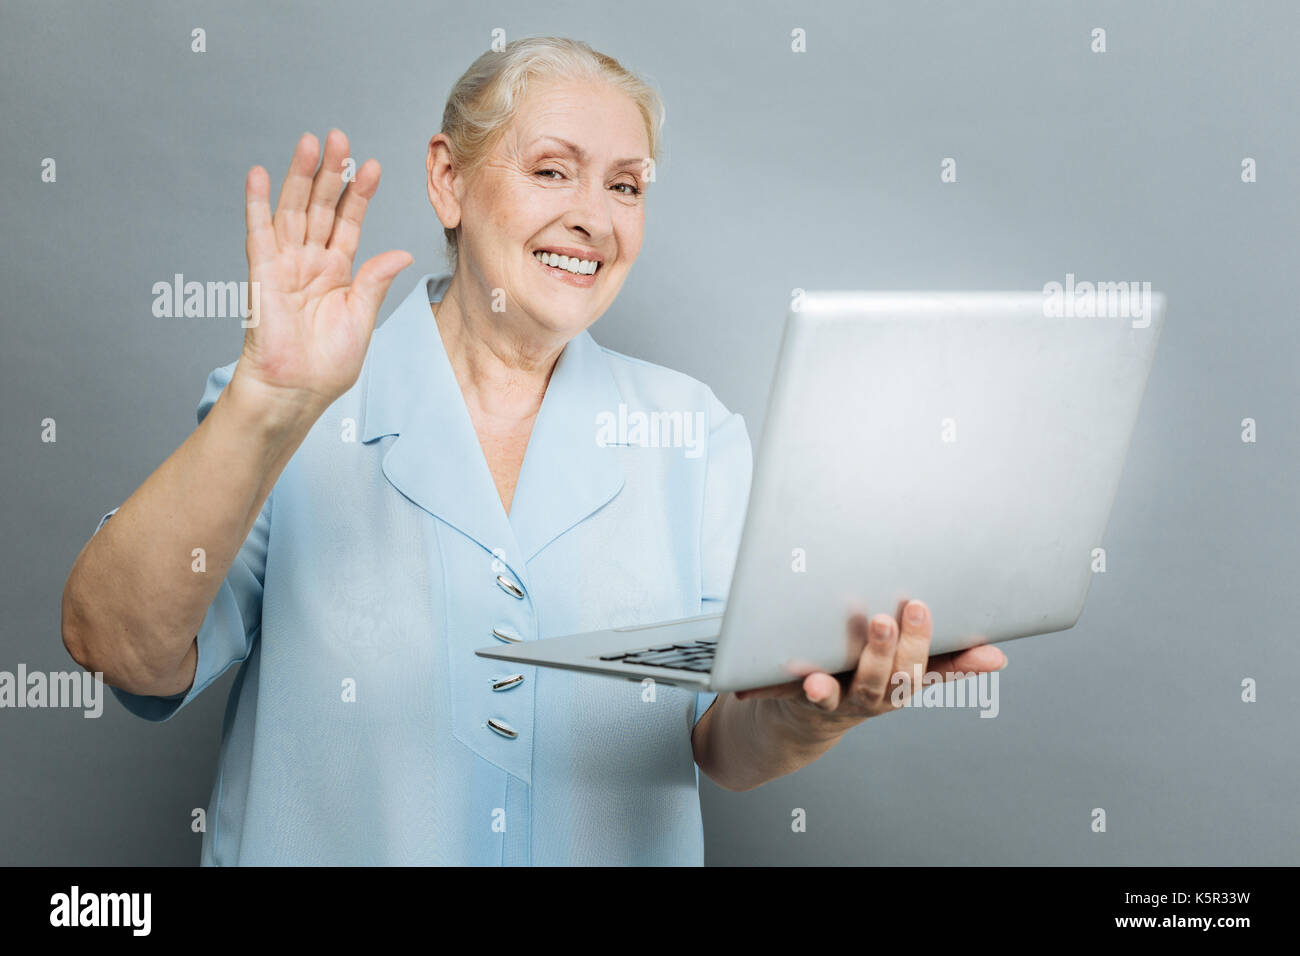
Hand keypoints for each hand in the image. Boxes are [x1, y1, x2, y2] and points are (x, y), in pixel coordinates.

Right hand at [237, 129, 412, 417]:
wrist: (296, 390)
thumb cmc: (328, 363)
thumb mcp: (362, 317)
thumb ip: (375, 281)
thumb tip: (402, 253)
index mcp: (338, 272)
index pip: (349, 222)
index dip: (359, 194)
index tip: (373, 165)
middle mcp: (311, 262)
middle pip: (320, 206)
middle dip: (331, 172)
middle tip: (339, 137)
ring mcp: (285, 264)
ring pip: (293, 210)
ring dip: (300, 176)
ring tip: (310, 143)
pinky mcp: (262, 273)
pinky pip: (259, 232)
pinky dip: (258, 204)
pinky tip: (261, 175)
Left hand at [732, 600, 1006, 739]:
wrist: (796, 721)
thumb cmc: (854, 679)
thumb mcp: (897, 669)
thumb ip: (940, 657)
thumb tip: (998, 657)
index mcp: (901, 684)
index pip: (939, 673)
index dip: (962, 662)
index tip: (988, 650)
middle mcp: (877, 696)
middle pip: (902, 677)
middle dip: (912, 645)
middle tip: (914, 608)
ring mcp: (842, 700)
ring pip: (864, 686)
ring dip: (874, 659)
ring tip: (877, 624)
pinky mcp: (806, 699)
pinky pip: (809, 694)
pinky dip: (811, 687)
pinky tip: (812, 677)